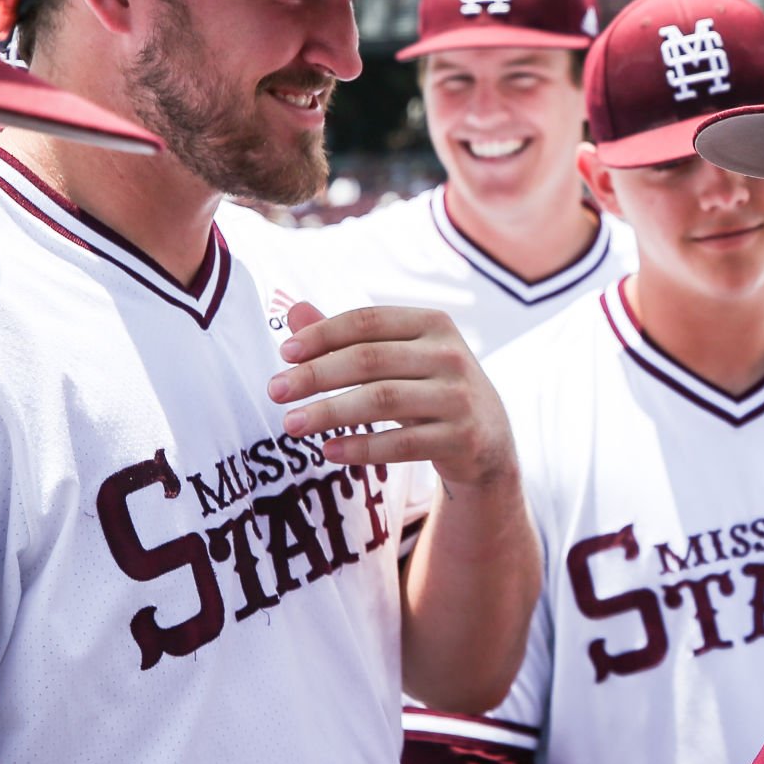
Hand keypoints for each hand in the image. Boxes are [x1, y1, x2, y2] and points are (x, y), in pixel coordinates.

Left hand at [267, 302, 516, 489]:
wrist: (489, 439)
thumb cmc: (431, 388)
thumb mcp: (400, 357)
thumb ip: (350, 337)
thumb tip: (294, 312)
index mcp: (433, 323)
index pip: (368, 320)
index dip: (323, 334)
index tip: (284, 353)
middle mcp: (450, 354)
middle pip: (370, 359)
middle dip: (316, 375)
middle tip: (274, 391)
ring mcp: (459, 397)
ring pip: (383, 400)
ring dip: (330, 412)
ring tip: (291, 425)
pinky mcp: (462, 437)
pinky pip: (403, 443)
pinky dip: (362, 447)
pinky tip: (329, 450)